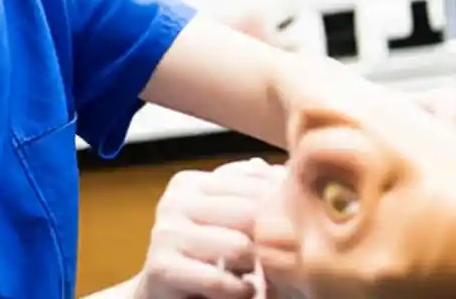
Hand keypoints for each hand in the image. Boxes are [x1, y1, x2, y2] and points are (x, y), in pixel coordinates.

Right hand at [135, 158, 277, 298]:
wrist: (168, 295)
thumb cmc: (208, 256)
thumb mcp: (231, 219)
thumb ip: (252, 191)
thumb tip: (285, 170)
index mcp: (190, 182)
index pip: (255, 184)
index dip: (284, 210)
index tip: (294, 232)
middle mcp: (174, 201)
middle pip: (250, 212)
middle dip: (270, 240)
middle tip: (279, 258)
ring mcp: (165, 233)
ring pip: (238, 246)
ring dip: (256, 268)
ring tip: (256, 274)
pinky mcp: (161, 267)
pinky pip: (218, 280)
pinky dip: (239, 291)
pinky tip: (242, 290)